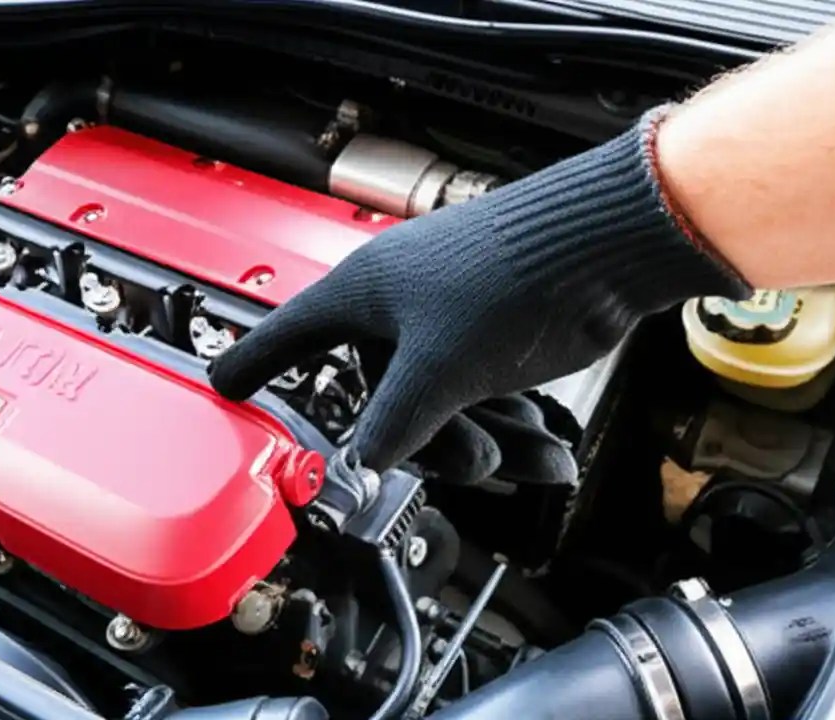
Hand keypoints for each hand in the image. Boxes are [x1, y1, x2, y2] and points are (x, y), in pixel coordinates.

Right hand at [211, 114, 746, 470]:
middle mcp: (400, 304)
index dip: (255, 362)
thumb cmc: (514, 277)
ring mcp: (449, 318)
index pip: (290, 334)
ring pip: (443, 403)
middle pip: (384, 396)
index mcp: (364, 294)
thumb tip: (367, 459)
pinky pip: (484, 395)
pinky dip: (514, 427)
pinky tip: (547, 451)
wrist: (608, 245)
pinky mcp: (495, 332)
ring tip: (532, 459)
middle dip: (431, 442)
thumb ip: (394, 424)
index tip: (226, 384)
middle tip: (471, 460)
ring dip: (487, 443)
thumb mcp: (440, 369)